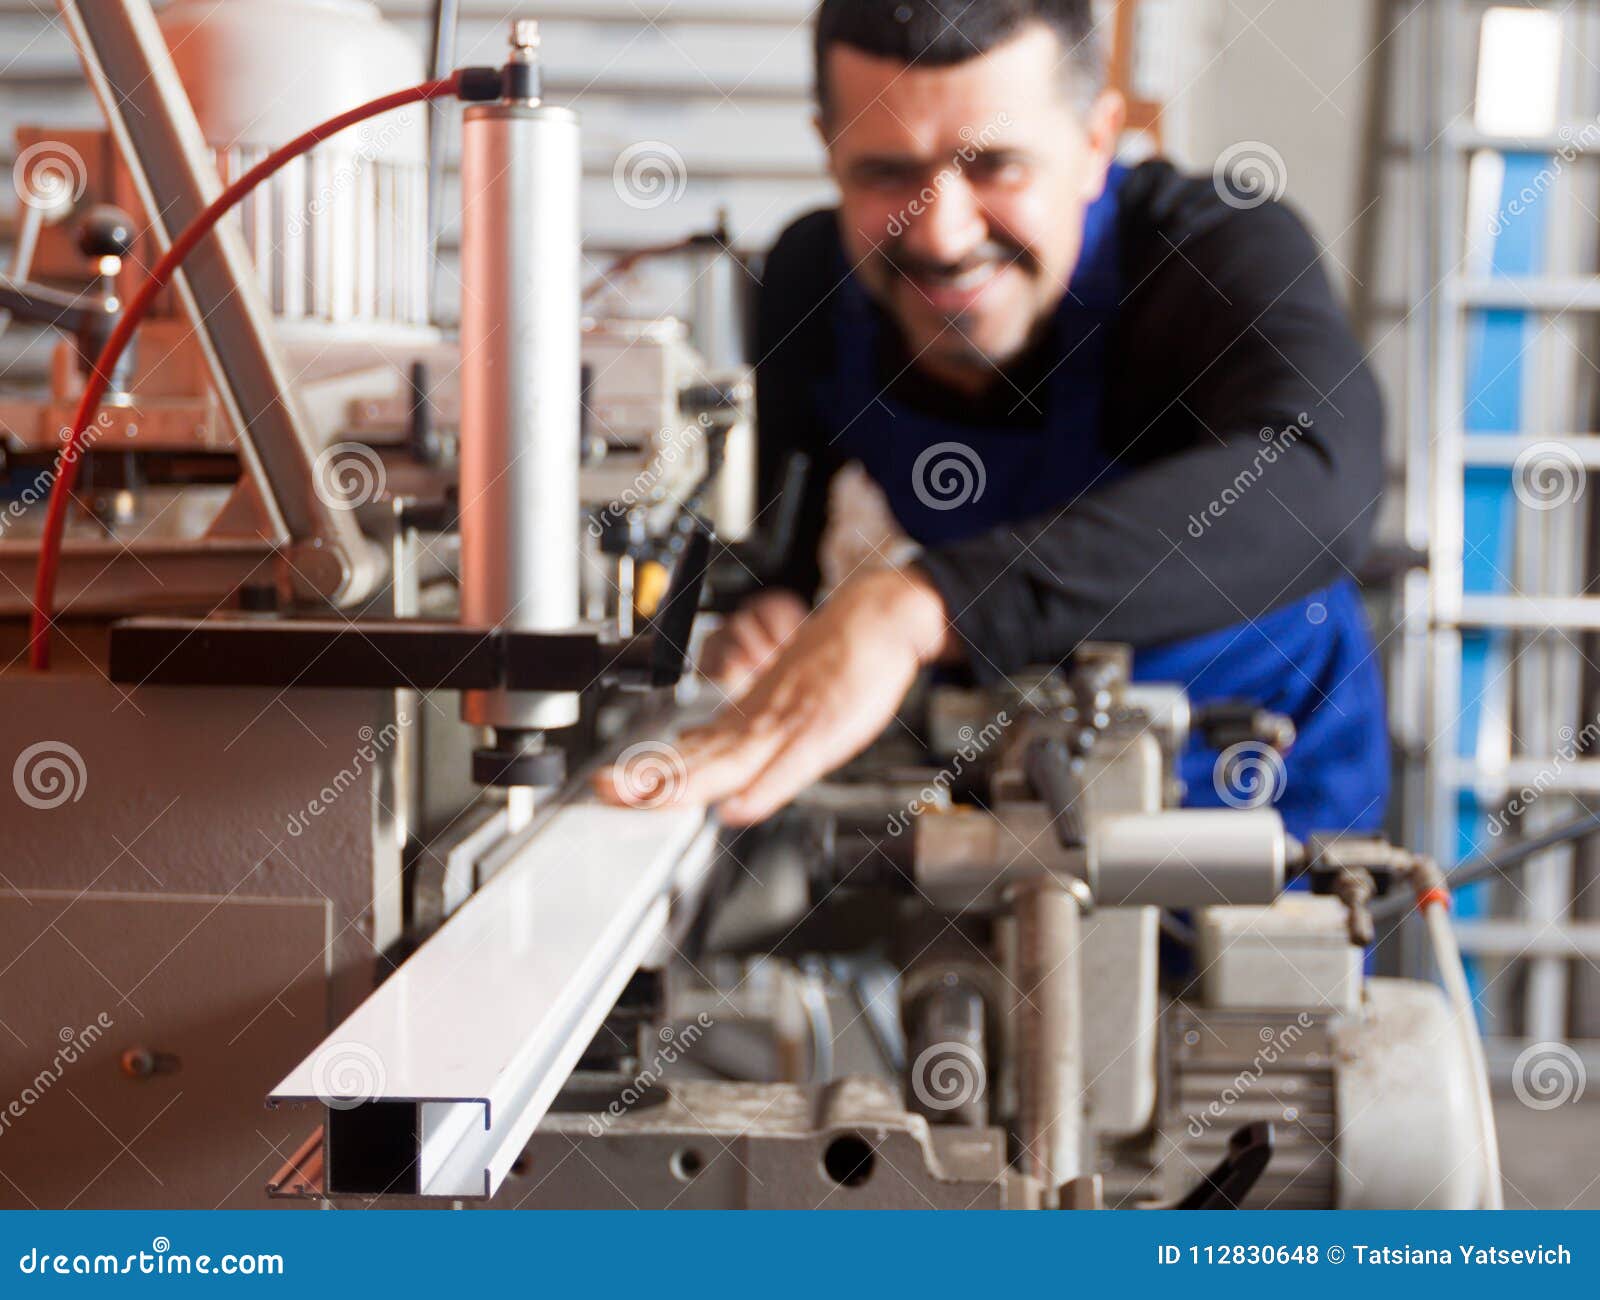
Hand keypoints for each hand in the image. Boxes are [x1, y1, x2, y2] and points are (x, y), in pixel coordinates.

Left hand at [597, 566, 953, 825]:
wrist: (876, 617)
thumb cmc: (836, 657)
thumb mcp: (783, 696)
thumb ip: (741, 729)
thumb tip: (689, 744)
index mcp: (749, 721)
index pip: (688, 755)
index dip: (648, 774)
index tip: (610, 785)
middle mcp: (760, 724)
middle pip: (697, 762)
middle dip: (648, 779)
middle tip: (604, 788)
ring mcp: (789, 726)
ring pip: (730, 764)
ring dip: (686, 784)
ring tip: (643, 796)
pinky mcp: (823, 728)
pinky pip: (790, 765)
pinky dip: (764, 790)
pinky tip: (738, 808)